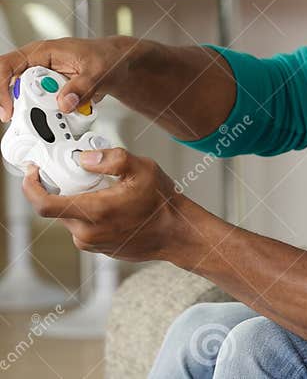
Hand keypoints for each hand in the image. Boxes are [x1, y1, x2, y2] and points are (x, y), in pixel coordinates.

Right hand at [0, 36, 142, 121]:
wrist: (120, 64)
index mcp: (42, 52)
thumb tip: (64, 103)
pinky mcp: (51, 92)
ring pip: (28, 101)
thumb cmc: (108, 57)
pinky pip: (43, 107)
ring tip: (60, 118)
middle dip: (23, 107)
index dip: (1, 88)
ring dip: (40, 114)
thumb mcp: (99, 71)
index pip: (6, 66)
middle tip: (39, 120)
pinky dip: (52, 116)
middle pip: (14, 88)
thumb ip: (83, 87)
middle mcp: (38, 65)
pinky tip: (67, 116)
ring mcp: (43, 79)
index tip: (8, 110)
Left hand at [22, 147, 195, 262]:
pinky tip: (112, 205)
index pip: (44, 204)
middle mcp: (87, 232)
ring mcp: (91, 242)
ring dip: (79, 201)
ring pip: (70, 217)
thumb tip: (85, 157)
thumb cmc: (162, 203)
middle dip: (64, 188)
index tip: (32, 173)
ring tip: (105, 190)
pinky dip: (89, 213)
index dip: (31, 187)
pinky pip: (83, 227)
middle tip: (83, 175)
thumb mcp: (143, 168)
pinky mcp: (97, 248)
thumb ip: (112, 159)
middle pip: (58, 207)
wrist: (176, 233)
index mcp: (94, 211)